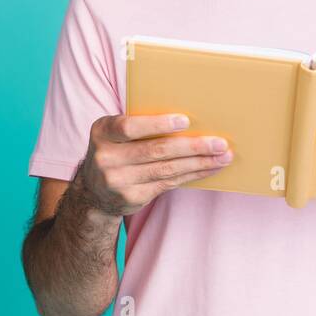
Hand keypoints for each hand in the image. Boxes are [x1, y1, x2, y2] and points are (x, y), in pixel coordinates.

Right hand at [74, 114, 232, 216]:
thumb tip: (188, 118)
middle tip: (219, 143)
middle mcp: (106, 158)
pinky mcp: (132, 197)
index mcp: (102, 132)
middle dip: (192, 146)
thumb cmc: (116, 150)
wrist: (93, 192)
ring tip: (222, 156)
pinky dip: (192, 175)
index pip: (129, 127)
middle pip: (156, 151)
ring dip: (199, 162)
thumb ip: (139, 125)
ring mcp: (118, 181)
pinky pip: (168, 183)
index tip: (185, 121)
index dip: (158, 124)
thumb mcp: (114, 134)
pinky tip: (208, 169)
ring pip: (167, 169)